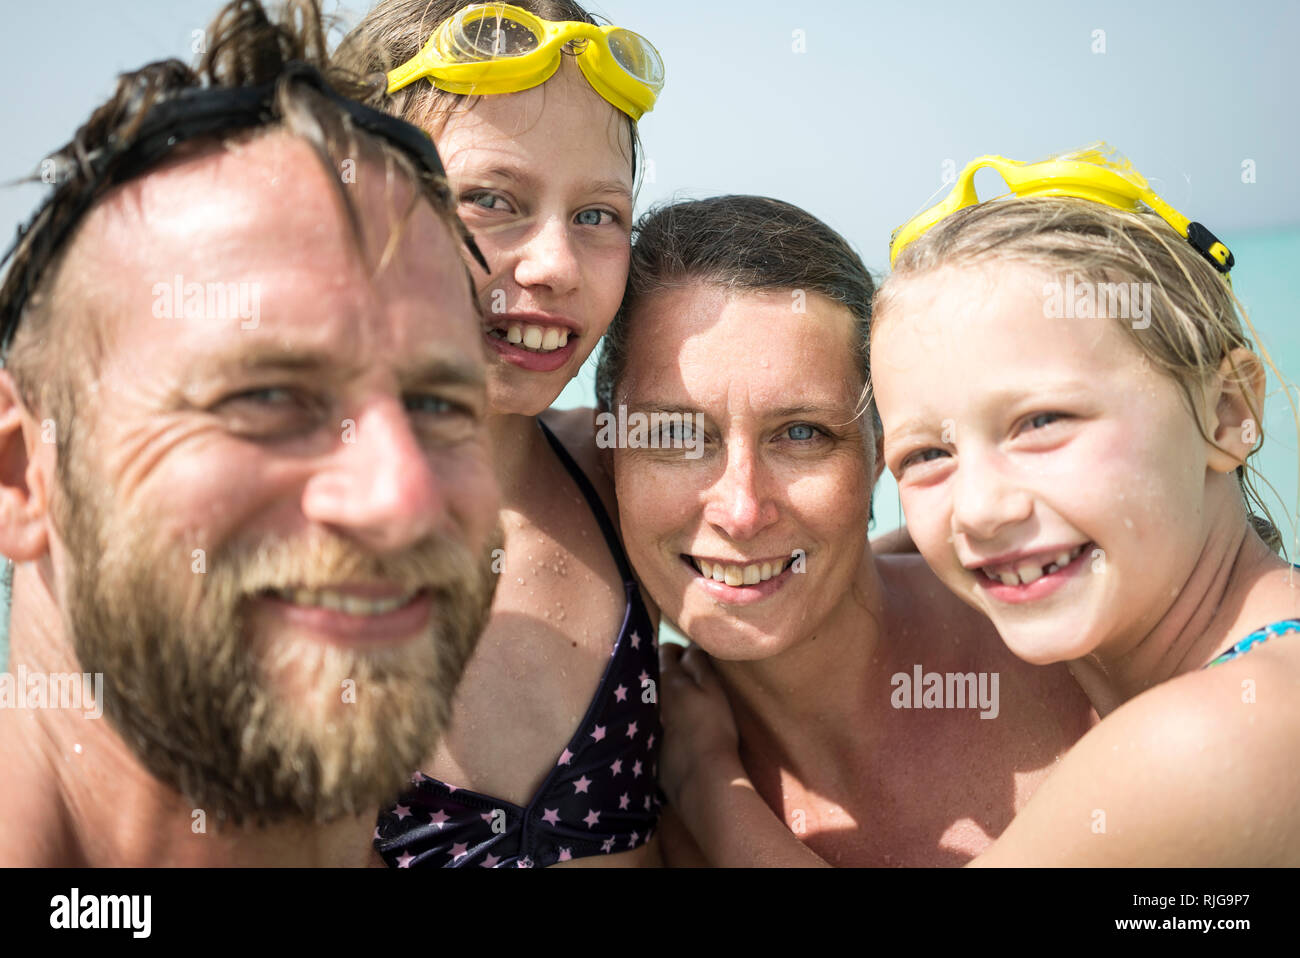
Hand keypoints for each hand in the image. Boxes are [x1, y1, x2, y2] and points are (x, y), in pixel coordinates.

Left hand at [658, 643, 742, 807]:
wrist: (703, 777)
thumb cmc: (713, 728)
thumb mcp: (712, 688)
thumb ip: (699, 662)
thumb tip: (691, 644)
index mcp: (666, 680)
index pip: (665, 650)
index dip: (678, 650)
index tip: (691, 657)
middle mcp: (651, 698)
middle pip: (656, 676)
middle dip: (670, 674)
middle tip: (691, 681)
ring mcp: (649, 724)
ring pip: (656, 701)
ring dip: (668, 699)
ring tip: (687, 707)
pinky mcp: (652, 747)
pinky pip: (657, 725)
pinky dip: (667, 723)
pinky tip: (683, 733)